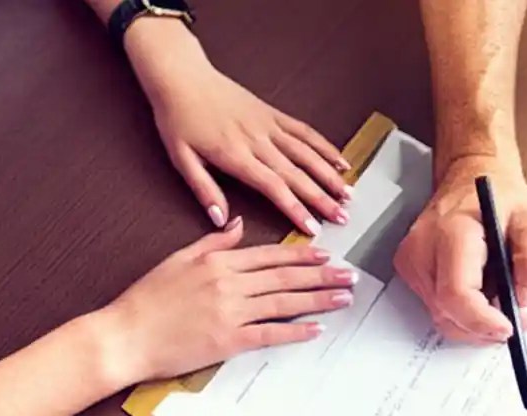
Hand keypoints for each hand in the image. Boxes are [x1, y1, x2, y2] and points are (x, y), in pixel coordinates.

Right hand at [94, 217, 356, 386]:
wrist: (124, 336)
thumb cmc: (145, 300)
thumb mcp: (177, 259)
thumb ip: (212, 243)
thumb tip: (237, 224)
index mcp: (218, 262)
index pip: (270, 255)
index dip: (302, 254)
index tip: (326, 254)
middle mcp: (229, 284)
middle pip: (286, 276)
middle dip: (322, 274)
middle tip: (349, 275)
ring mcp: (231, 312)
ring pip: (285, 301)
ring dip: (319, 299)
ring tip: (343, 297)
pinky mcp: (228, 340)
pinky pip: (271, 333)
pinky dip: (296, 330)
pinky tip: (317, 328)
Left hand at [125, 21, 350, 233]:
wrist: (181, 76)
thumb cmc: (178, 118)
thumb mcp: (181, 158)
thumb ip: (204, 190)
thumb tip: (221, 220)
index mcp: (235, 155)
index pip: (273, 187)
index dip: (296, 209)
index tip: (313, 228)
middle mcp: (257, 141)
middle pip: (297, 173)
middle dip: (322, 198)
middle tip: (342, 217)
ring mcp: (268, 126)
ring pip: (307, 153)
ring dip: (330, 174)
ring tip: (348, 194)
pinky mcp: (273, 114)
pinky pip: (304, 131)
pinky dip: (325, 146)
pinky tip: (341, 161)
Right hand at [393, 156, 526, 342]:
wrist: (471, 177)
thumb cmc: (501, 197)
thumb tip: (522, 299)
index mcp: (453, 231)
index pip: (456, 294)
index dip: (482, 321)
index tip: (508, 327)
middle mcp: (423, 247)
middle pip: (447, 313)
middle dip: (483, 326)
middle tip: (514, 317)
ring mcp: (412, 260)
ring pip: (442, 316)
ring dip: (474, 320)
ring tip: (499, 297)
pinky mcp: (410, 270)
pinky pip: (438, 308)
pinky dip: (463, 311)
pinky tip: (480, 291)